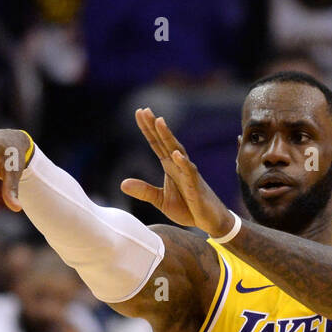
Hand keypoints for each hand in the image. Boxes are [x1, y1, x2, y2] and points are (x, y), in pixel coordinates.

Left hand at [120, 107, 234, 235]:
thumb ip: (143, 191)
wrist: (209, 220)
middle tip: (145, 110)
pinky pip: (189, 172)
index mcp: (170, 167)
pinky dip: (183, 163)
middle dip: (155, 126)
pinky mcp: (196, 186)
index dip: (148, 129)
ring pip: (178, 151)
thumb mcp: (160, 200)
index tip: (139, 112)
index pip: (156, 144)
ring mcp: (188, 174)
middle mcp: (179, 165)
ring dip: (168, 137)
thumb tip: (122, 184)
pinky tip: (176, 154)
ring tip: (160, 122)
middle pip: (165, 142)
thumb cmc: (187, 208)